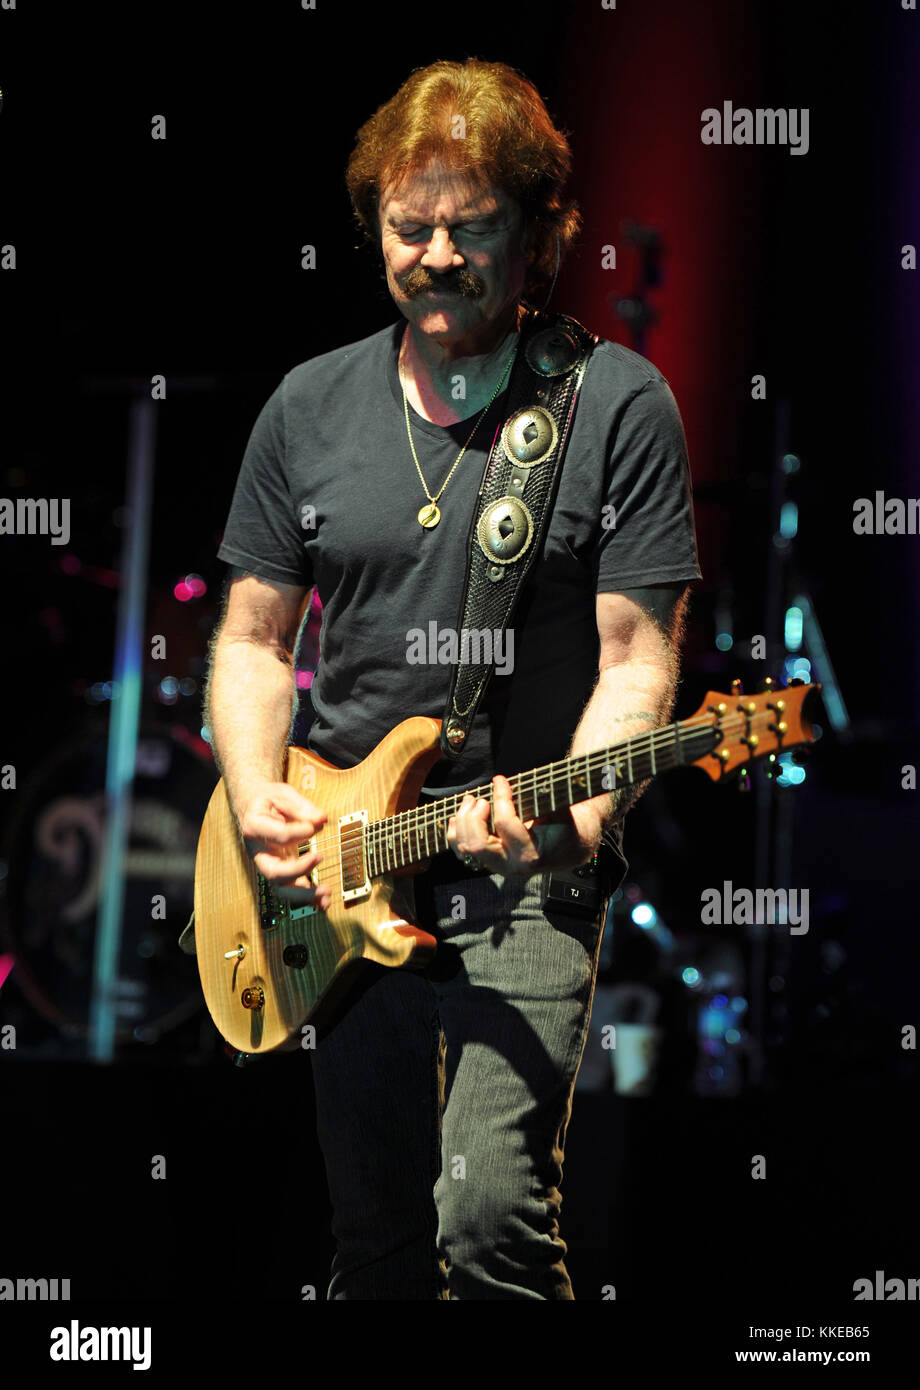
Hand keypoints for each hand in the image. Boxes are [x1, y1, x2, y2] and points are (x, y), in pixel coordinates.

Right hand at [236, 780, 330, 910]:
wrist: (253, 807)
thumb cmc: (267, 801)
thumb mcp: (282, 794)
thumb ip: (301, 807)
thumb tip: (320, 819)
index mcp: (255, 827)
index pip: (278, 836)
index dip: (298, 832)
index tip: (314, 827)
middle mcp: (259, 851)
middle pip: (274, 872)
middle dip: (298, 871)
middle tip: (319, 857)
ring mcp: (269, 864)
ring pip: (281, 887)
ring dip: (304, 893)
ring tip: (326, 892)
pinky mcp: (281, 870)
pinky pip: (291, 889)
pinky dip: (308, 897)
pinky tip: (323, 900)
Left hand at [446, 775, 603, 876]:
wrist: (571, 847)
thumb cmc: (569, 826)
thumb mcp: (563, 811)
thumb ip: (542, 798)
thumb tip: (510, 782)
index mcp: (531, 854)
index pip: (505, 823)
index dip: (500, 797)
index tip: (500, 779)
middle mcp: (511, 865)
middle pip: (476, 843)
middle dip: (473, 816)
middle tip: (481, 798)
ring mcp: (497, 866)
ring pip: (465, 848)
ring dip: (462, 821)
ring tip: (471, 800)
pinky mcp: (490, 862)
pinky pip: (463, 852)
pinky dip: (455, 833)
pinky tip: (458, 816)